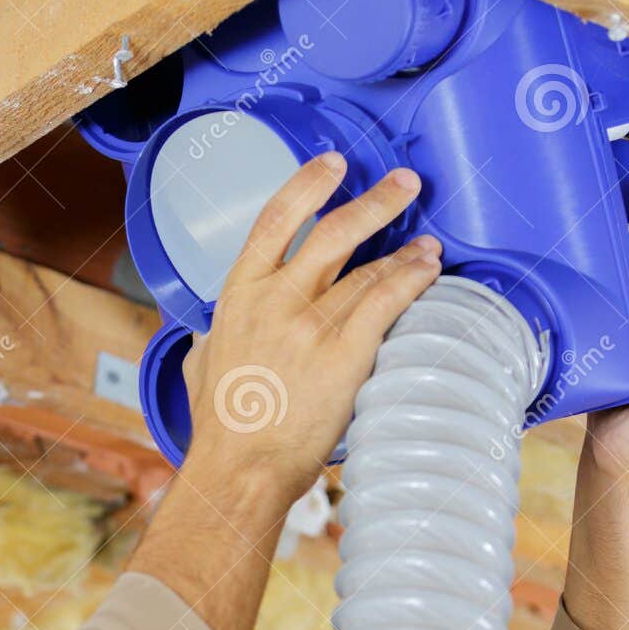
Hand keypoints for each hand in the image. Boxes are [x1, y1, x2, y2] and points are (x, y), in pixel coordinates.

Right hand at [180, 153, 441, 508]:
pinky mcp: (345, 354)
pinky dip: (412, 280)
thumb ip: (208, 340)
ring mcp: (311, 325)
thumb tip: (203, 336)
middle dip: (376, 201)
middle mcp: (275, 299)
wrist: (241, 466)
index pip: (275, 220)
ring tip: (428, 245)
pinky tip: (429, 270)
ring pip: (368, 269)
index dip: (308, 184)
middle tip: (405, 184)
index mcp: (238, 295)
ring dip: (405, 251)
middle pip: (332, 231)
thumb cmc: (220, 426)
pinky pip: (387, 302)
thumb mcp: (199, 368)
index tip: (334, 163)